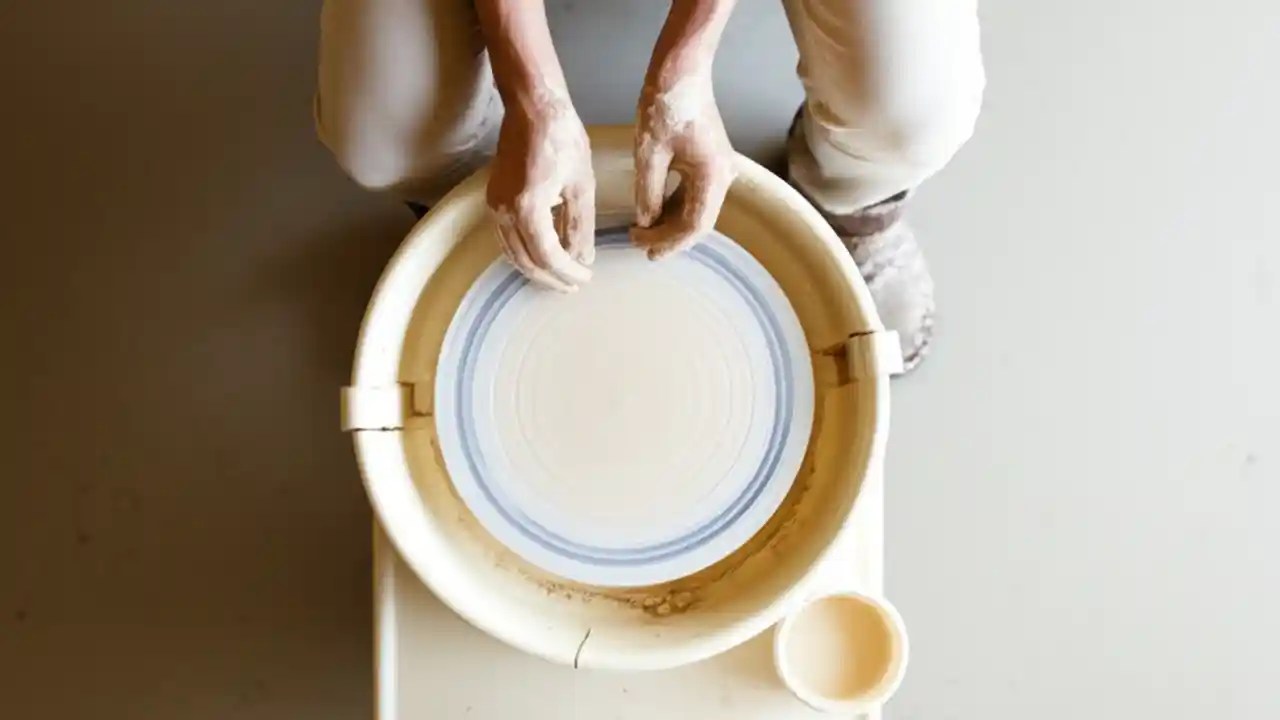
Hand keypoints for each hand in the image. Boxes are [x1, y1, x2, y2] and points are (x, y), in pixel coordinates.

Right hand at [487, 97, 595, 291]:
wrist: (532, 106)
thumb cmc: (561, 137)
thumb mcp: (581, 184)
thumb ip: (581, 226)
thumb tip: (583, 258)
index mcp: (528, 207)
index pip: (548, 256)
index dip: (567, 272)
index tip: (585, 278)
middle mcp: (504, 211)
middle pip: (526, 261)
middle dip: (551, 278)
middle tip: (573, 285)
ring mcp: (494, 205)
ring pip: (512, 253)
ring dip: (536, 269)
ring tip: (560, 274)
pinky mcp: (493, 198)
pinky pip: (505, 238)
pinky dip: (524, 252)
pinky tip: (543, 253)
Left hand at [631, 74, 735, 259]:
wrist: (682, 70)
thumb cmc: (665, 104)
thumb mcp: (649, 153)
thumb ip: (648, 193)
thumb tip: (645, 224)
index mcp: (711, 176)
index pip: (694, 225)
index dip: (669, 242)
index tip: (643, 248)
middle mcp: (723, 176)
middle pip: (699, 221)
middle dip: (669, 236)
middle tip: (639, 245)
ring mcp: (719, 169)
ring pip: (697, 209)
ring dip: (671, 223)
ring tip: (642, 232)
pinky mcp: (711, 162)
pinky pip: (695, 194)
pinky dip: (675, 206)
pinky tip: (653, 212)